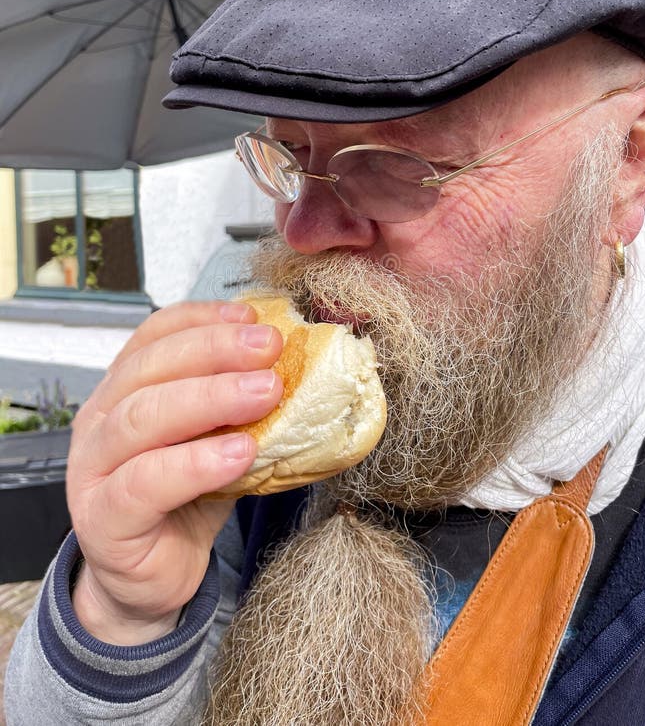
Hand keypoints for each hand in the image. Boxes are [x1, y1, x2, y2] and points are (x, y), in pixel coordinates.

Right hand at [66, 300, 282, 645]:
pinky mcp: (103, 521)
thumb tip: (300, 369)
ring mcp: (92, 471)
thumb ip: (239, 408)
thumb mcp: (215, 442)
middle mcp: (99, 423)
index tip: (252, 316)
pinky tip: (240, 454)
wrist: (150, 581)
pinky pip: (145, 484)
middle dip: (214, 350)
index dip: (201, 320)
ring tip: (266, 391)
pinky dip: (196, 463)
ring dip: (210, 397)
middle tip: (270, 347)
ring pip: (141, 419)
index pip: (152, 338)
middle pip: (148, 371)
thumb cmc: (184, 503)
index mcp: (122, 392)